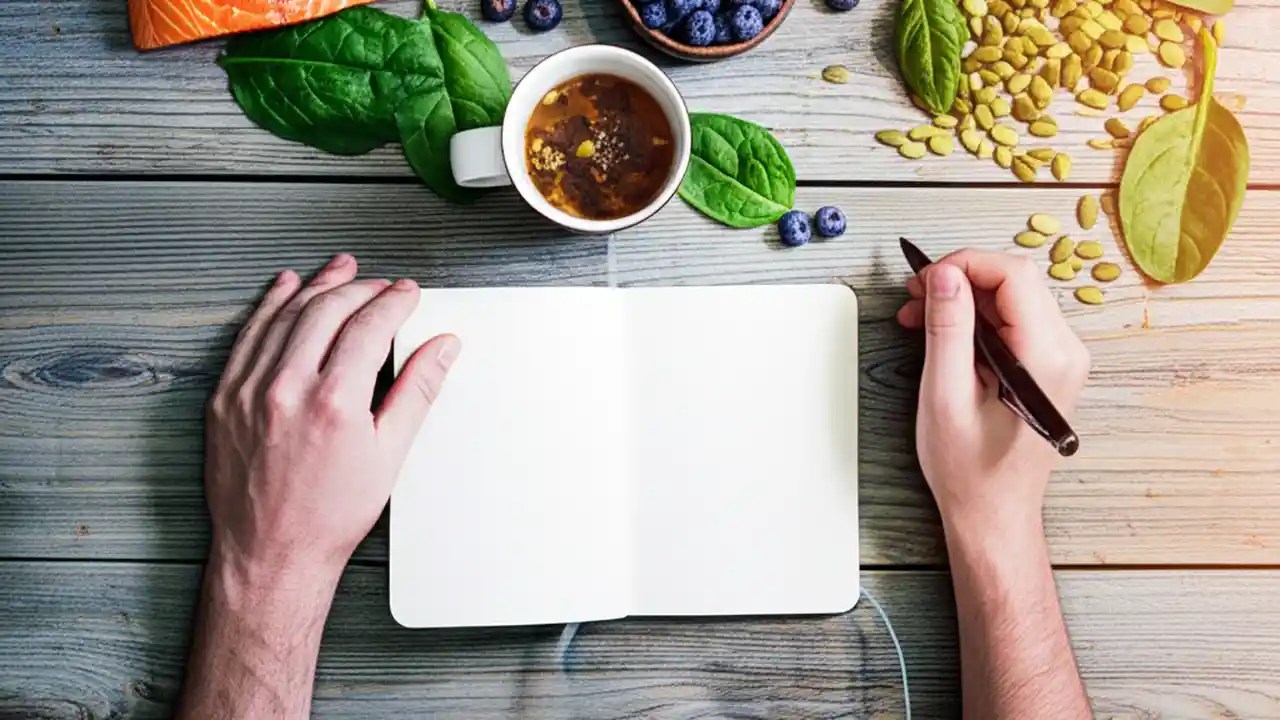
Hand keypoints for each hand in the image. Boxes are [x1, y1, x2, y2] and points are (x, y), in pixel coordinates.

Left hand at [205, 254, 459, 587]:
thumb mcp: (389, 455)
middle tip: (380, 283)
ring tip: (340, 269)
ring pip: (285, 314)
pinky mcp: (224, 398)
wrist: (271, 554)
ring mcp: (249, 390)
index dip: (393, 301)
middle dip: (360, 287)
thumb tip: (443, 348)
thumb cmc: (330, 515)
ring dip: (317, 285)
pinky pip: (249, 336)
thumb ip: (417, 391)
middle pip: (328, 310)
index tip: (407, 293)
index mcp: (335, 402)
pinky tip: (285, 289)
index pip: (369, 325)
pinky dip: (269, 306)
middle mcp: (287, 388)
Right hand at [897, 249, 1088, 531]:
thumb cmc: (970, 470)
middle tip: (913, 297)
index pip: (1013, 274)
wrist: (994, 514)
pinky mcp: (1047, 367)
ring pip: (1011, 299)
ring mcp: (1060, 359)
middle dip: (959, 279)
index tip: (924, 279)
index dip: (964, 264)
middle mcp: (1065, 352)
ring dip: (963, 300)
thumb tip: (945, 276)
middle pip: (1014, 282)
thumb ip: (948, 330)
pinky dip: (974, 320)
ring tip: (917, 317)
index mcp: (1046, 357)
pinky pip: (1012, 322)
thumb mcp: (945, 395)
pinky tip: (942, 334)